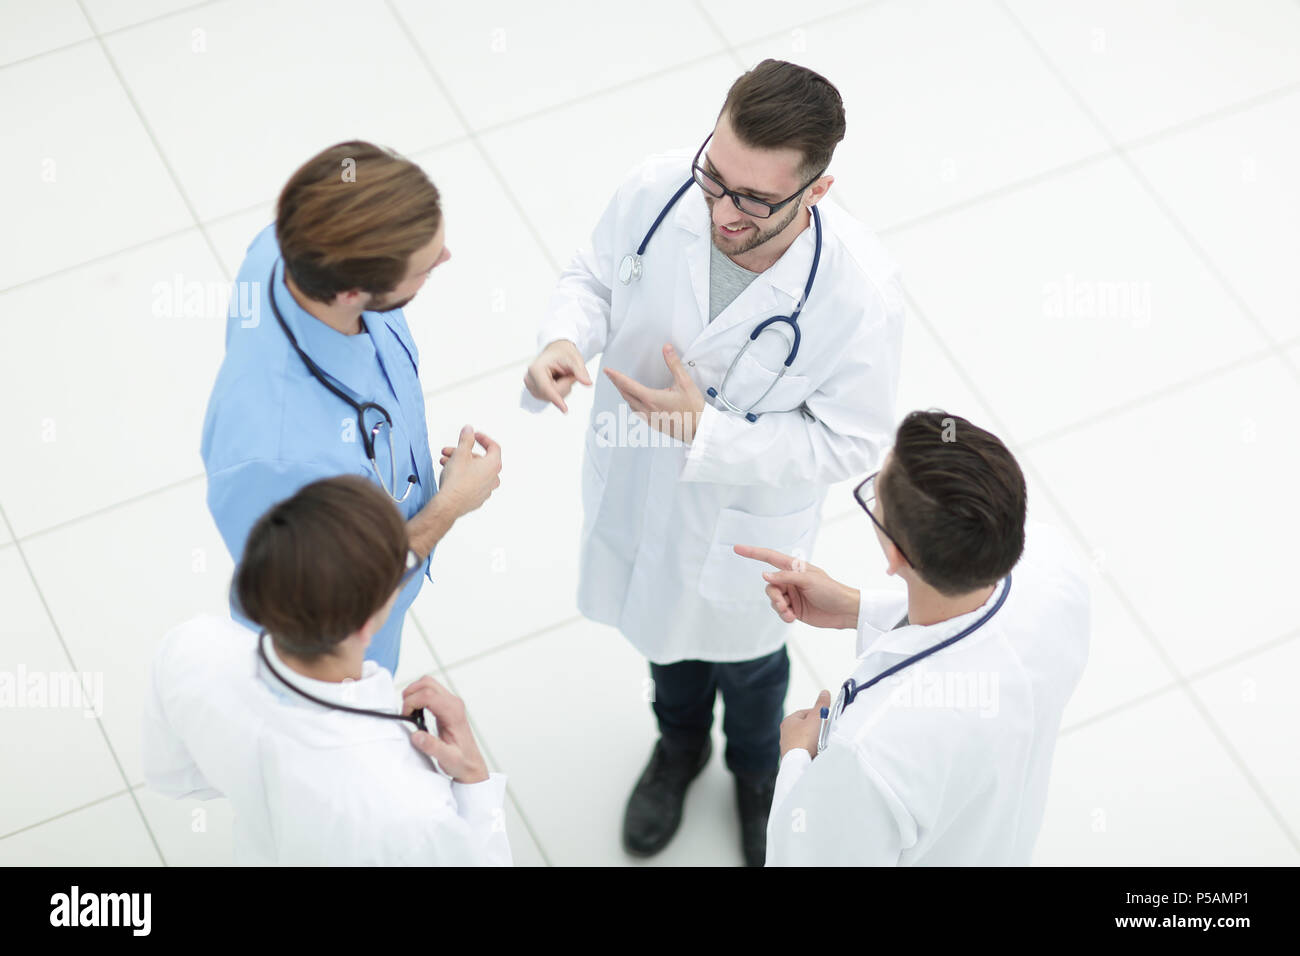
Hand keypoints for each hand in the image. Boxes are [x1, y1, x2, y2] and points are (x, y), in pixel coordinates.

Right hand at [402, 676, 488, 782]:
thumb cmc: (461, 761)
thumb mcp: (447, 759)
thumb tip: (416, 735)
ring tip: (410, 712)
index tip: (406, 716)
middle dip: (411, 693)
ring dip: (414, 693)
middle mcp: (454, 703)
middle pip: (427, 682)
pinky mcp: (447, 705)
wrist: (471, 764)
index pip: (428, 695)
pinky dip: (418, 696)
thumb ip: (432, 746)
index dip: (411, 702)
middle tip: (405, 712)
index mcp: (453, 712)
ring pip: (428, 683)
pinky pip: (430, 691)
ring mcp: (451, 702)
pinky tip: (416, 712)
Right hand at [436, 425, 501, 518]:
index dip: (483, 439)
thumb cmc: (457, 481)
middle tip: (450, 450)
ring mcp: (486, 489)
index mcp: (493, 465)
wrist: (449, 504)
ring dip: (460, 463)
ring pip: (474, 471)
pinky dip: (463, 475)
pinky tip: (450, 473)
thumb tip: (469, 430)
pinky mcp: (477, 498)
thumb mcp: (460, 453)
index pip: (494, 447)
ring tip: (445, 461)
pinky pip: (472, 482)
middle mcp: (493, 478)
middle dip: (463, 452)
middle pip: (480, 459)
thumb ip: (466, 439)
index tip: (474, 435)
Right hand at [524, 339, 591, 412]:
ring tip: (562, 375)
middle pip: (552, 394)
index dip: (556, 399)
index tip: (565, 409)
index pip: (546, 388)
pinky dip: (559, 392)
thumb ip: (580, 372)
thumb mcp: (574, 360)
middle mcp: (530, 379)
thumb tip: (588, 383)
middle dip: (565, 386)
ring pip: (552, 398)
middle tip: (568, 373)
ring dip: (562, 389)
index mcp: (535, 368)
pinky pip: (551, 399)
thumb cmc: (562, 353)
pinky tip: (557, 381)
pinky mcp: (535, 392)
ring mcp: (531, 387)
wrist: (556, 351)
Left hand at [604, 344, 704, 442]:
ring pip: (631, 405)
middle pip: (626, 395)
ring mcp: (650, 419)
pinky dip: (633, 404)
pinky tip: (636, 402)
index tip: (607, 371)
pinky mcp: (654, 424)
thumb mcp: (685, 383)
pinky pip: (638, 413)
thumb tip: (667, 349)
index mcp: (652, 399)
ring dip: (625, 394)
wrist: (699, 430)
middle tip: (610, 375)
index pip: (628, 385)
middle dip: (617, 384)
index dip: (615, 377)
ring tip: (621, 386)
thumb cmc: (694, 409)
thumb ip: (674, 364)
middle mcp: (648, 410)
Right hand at [733, 545, 859, 629]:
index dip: (753, 553)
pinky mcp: (793, 609)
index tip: (736, 548)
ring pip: (773, 599)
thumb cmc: (831, 590)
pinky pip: (779, 610)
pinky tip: (791, 618)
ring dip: (778, 607)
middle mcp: (791, 580)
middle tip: (783, 605)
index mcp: (794, 568)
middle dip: (773, 596)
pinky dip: (782, 615)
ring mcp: (792, 595)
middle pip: (770, 585)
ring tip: (789, 614)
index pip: (769, 557)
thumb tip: (765, 575)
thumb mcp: (808, 580)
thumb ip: (785, 578)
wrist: (844, 611)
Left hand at [780, 689, 832, 759]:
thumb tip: (824, 693)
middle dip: (817, 728)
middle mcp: (786, 734)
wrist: (799, 764)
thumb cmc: (804, 740)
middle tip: (827, 729)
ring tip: (824, 742)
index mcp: (788, 721)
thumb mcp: (816, 718)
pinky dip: (813, 751)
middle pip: (806, 727)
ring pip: (806, 740)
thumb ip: (821, 705)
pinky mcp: (794, 758)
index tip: (826, 716)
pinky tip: (819, 752)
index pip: (805, 712)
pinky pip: (806, 751)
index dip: (817, 713)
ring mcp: (789, 747)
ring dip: (816, 740)